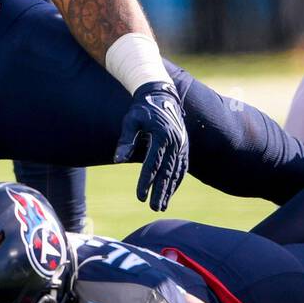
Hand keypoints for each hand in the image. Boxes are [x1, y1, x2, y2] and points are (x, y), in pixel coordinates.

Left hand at [114, 81, 188, 211]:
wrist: (161, 95)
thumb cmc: (142, 109)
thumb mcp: (131, 121)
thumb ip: (125, 140)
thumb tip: (118, 160)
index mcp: (162, 134)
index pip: (153, 163)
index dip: (146, 181)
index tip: (140, 196)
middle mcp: (176, 141)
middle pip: (167, 171)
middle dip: (160, 191)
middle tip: (153, 207)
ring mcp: (182, 144)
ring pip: (176, 172)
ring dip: (169, 190)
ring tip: (161, 205)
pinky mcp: (185, 146)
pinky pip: (182, 167)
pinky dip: (177, 181)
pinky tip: (170, 192)